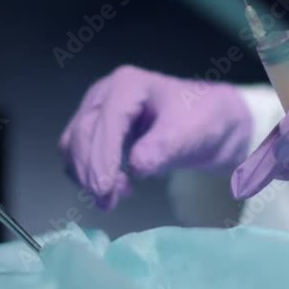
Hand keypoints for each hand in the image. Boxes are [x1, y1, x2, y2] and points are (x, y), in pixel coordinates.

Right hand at [60, 65, 251, 209]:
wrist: (214, 126)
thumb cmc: (205, 122)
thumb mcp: (190, 132)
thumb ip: (163, 147)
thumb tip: (136, 166)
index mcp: (126, 85)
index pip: (105, 122)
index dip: (102, 157)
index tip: (105, 189)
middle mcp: (105, 94)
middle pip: (82, 134)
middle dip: (91, 171)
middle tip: (107, 202)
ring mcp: (98, 113)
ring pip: (74, 146)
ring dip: (86, 175)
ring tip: (113, 199)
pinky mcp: (97, 133)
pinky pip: (78, 156)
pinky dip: (88, 175)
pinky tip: (115, 189)